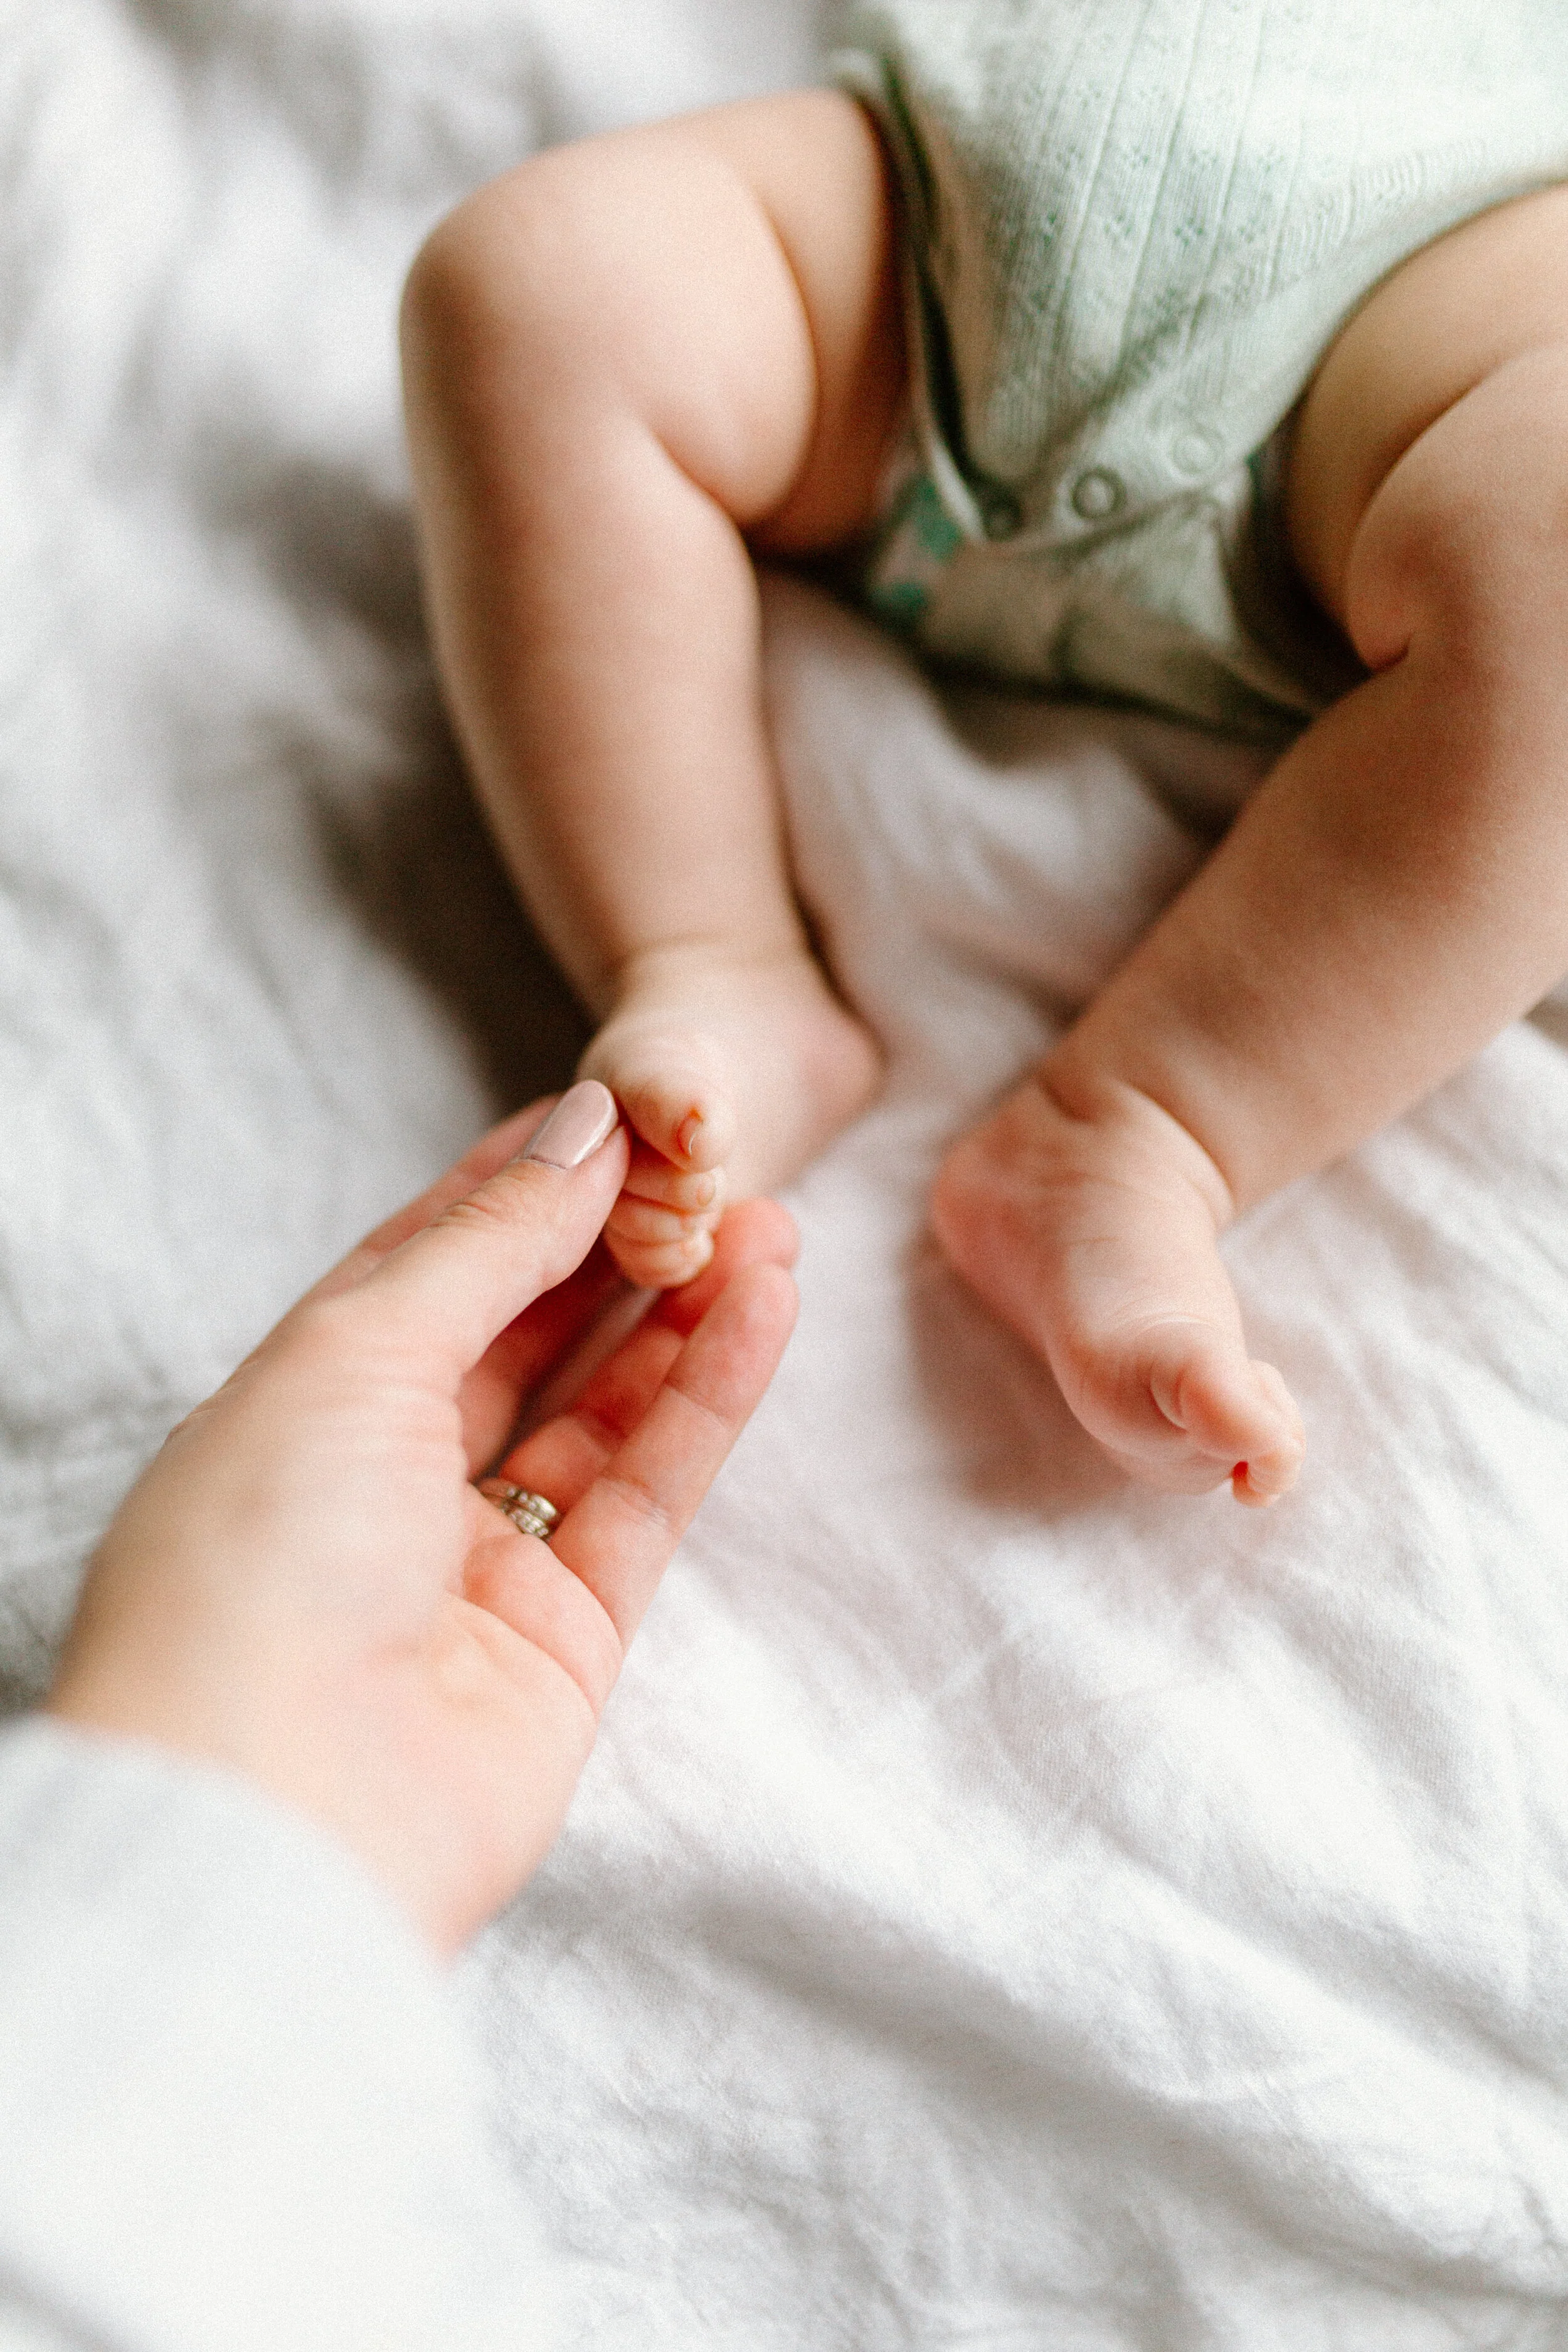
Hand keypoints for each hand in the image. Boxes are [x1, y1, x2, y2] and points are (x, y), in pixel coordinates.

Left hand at [48, 1085, 797, 1951]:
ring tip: (770, 1224)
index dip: (519, 1187)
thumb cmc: (262, 1561)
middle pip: (525, 1334)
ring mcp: (480, 1558)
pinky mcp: (568, 1633)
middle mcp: (387, 1478)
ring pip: (605, 1409)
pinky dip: (709, 1396)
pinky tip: (763, 1309)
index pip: (425, 1265)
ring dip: (686, 1313)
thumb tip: (578, 1131)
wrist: (281, 1812)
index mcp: (302, 1402)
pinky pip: (651, 1488)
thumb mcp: (358, 1352)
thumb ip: (485, 1245)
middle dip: (618, 1247)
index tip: (614, 1116)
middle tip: (715, 1169)